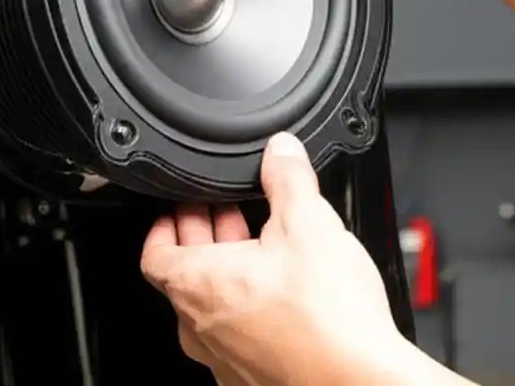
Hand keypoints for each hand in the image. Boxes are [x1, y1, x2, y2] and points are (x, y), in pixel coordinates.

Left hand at [140, 134, 417, 385]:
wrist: (360, 381)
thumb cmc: (328, 320)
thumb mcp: (310, 224)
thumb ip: (289, 179)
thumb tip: (280, 151)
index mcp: (197, 285)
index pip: (154, 252)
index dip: (165, 223)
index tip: (182, 206)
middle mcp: (200, 328)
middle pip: (184, 275)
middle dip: (205, 236)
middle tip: (226, 210)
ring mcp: (224, 360)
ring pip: (212, 307)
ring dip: (229, 272)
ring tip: (260, 246)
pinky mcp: (253, 378)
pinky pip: (238, 335)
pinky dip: (250, 308)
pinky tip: (284, 292)